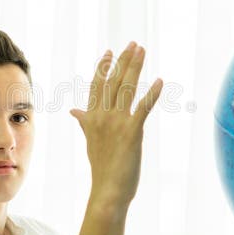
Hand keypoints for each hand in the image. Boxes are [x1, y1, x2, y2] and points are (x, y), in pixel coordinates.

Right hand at [70, 41, 162, 206]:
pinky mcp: (132, 132)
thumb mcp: (90, 140)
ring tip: (142, 50)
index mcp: (91, 118)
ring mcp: (116, 123)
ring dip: (135, 67)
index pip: (96, 86)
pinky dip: (152, 94)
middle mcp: (102, 117)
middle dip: (123, 61)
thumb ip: (84, 122)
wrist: (108, 190)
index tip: (109, 52)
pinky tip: (159, 81)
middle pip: (112, 81)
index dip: (103, 67)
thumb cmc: (102, 167)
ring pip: (126, 88)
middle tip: (132, 44)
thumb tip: (74, 110)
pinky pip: (143, 108)